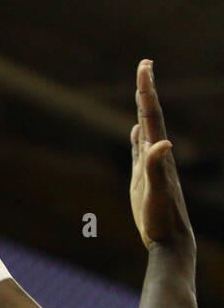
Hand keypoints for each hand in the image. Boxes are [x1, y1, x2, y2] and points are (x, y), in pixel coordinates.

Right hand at [129, 60, 194, 260]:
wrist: (171, 241)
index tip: (144, 66)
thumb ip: (157, 169)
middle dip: (146, 91)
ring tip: (141, 91)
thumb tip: (162, 144)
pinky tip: (136, 132)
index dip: (146, 91)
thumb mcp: (157, 194)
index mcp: (158, 154)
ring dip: (143, 110)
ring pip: (145, 131)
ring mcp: (151, 168)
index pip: (151, 116)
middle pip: (150, 116)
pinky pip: (140, 151)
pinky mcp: (144, 180)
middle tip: (145, 66)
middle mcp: (157, 156)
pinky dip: (138, 137)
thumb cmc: (163, 220)